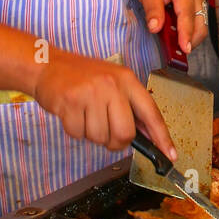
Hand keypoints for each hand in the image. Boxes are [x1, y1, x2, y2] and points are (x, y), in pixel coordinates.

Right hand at [34, 52, 176, 159]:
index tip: (169, 154)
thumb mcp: (113, 83)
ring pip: (100, 137)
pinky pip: (78, 134)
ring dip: (91, 134)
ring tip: (85, 114)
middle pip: (124, 133)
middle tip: (107, 134)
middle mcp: (111, 85)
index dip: (162, 136)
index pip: (151, 112)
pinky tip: (72, 113)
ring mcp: (90, 93)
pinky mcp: (70, 102)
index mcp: (126, 80)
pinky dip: (75, 130)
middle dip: (116, 142)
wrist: (48, 65)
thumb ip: (131, 107)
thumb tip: (149, 135)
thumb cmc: (82, 77)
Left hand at [135, 0, 208, 54]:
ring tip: (175, 46)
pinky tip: (177, 37)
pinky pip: (197, 23)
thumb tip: (155, 28)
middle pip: (200, 23)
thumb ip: (152, 8)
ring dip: (190, 38)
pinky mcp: (196, 6)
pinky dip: (189, 33)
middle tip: (176, 53)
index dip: (186, 33)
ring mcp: (198, 0)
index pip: (187, 14)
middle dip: (190, 40)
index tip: (184, 48)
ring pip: (201, 26)